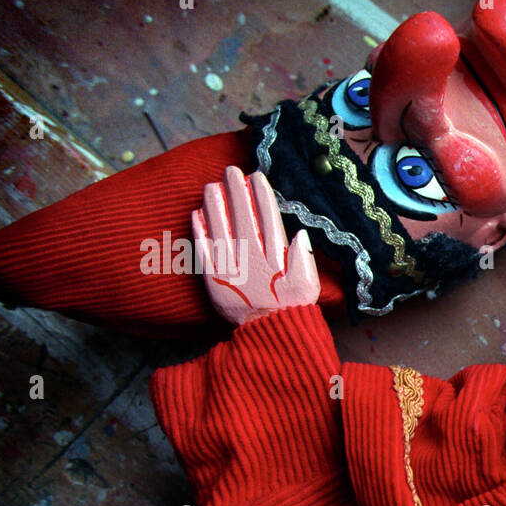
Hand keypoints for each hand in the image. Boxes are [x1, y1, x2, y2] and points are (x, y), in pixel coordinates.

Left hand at [192, 166, 319, 324]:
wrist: (269, 334)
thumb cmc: (293, 308)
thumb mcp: (309, 283)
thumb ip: (303, 256)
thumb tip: (299, 232)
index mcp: (275, 256)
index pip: (267, 217)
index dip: (261, 195)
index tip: (255, 177)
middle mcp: (252, 256)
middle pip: (242, 216)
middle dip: (236, 191)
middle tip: (230, 170)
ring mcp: (230, 266)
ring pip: (220, 227)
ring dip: (215, 204)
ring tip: (211, 186)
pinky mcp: (213, 278)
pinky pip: (203, 249)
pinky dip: (199, 230)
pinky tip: (196, 213)